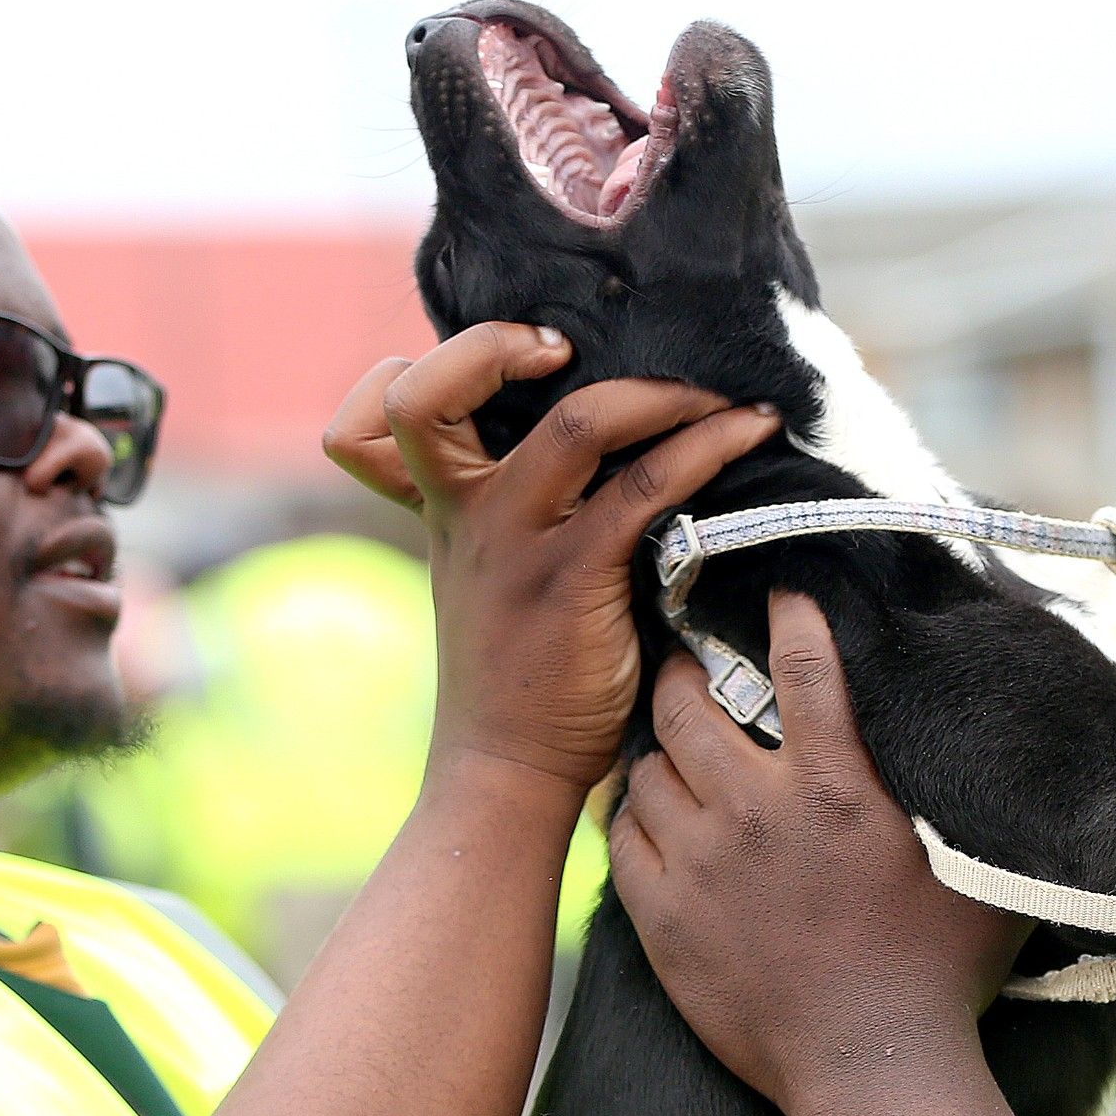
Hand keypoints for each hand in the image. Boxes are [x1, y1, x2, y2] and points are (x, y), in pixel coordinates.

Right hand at [324, 322, 780, 795]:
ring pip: (574, 423)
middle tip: (567, 347)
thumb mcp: (489, 580)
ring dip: (660, 390)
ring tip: (715, 389)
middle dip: (494, 344)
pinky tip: (749, 435)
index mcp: (440, 510)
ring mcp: (517, 544)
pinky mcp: (577, 579)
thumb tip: (605, 438)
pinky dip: (709, 448)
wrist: (509, 770)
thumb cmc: (519, 676)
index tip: (481, 367)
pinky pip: (648, 487)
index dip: (409, 373)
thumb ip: (515, 513)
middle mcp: (466, 515)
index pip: (366, 423)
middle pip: (424, 397)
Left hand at [611, 592, 1030, 1115]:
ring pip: (647, 768)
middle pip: (688, 703)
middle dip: (684, 671)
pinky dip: (631, 816)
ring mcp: (702, 864)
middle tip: (690, 667)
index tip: (782, 593)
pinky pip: (622, 839)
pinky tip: (649, 815)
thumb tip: (1017, 742)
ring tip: (669, 745)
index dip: (790, 615)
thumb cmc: (940, 973)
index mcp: (837, 787)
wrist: (873, 1072)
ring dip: (657, 749)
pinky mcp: (663, 918)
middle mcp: (759, 810)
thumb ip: (974, 798)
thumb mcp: (977, 868)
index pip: (803, 666)